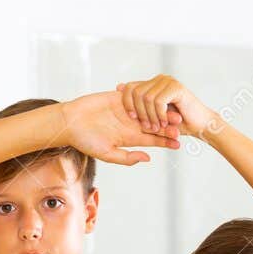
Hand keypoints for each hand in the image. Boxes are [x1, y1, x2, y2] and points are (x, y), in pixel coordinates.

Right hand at [59, 91, 179, 166]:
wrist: (70, 122)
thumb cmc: (85, 141)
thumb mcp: (107, 153)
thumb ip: (127, 157)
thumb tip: (148, 158)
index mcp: (128, 138)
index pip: (151, 140)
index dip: (165, 141)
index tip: (179, 143)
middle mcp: (130, 124)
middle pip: (154, 123)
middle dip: (168, 125)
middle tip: (182, 124)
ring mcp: (126, 109)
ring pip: (149, 108)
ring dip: (161, 109)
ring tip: (175, 110)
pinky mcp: (119, 97)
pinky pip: (136, 95)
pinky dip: (147, 95)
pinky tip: (161, 94)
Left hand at [116, 75, 216, 138]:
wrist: (200, 125)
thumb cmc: (177, 123)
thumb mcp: (152, 117)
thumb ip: (137, 105)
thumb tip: (119, 87)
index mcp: (152, 84)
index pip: (130, 87)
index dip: (127, 102)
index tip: (132, 117)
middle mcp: (159, 79)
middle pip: (136, 92)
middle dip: (140, 113)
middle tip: (148, 127)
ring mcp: (168, 81)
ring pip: (147, 98)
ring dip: (151, 116)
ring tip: (158, 127)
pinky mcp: (176, 87)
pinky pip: (159, 101)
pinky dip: (160, 115)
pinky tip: (166, 123)